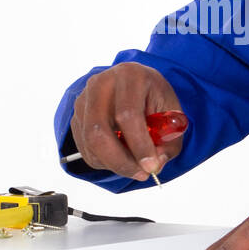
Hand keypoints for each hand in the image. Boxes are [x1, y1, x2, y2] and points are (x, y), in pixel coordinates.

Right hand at [69, 62, 184, 181]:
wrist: (134, 84)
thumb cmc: (153, 97)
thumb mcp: (172, 113)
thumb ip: (169, 141)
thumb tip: (155, 164)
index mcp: (130, 76)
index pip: (128, 114)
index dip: (139, 145)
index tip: (151, 166)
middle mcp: (101, 84)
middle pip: (100, 131)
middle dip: (121, 161)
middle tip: (140, 173)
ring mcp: (84, 100)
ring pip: (90, 142)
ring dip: (113, 164)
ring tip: (134, 165)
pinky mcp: (76, 116)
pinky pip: (85, 148)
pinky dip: (103, 161)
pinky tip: (120, 157)